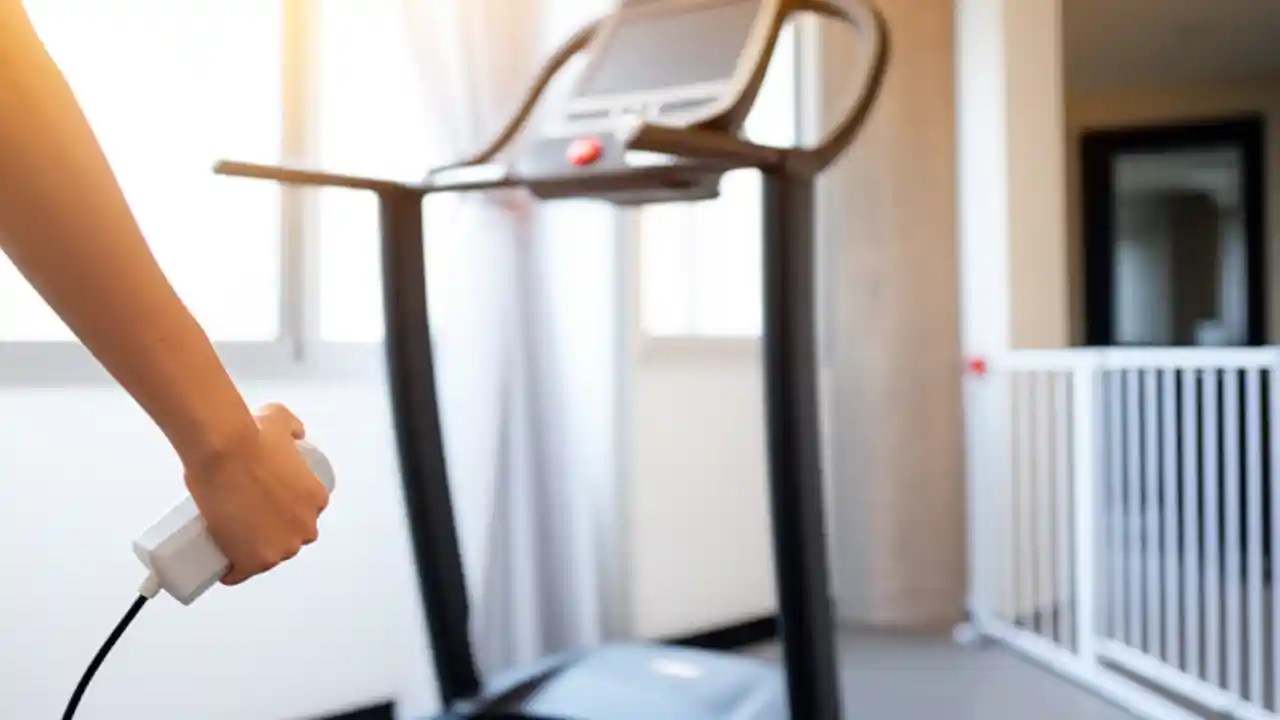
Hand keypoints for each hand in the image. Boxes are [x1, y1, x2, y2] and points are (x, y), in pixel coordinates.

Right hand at [184, 404, 328, 585]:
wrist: (223, 449)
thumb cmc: (251, 434)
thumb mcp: (281, 422)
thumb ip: (292, 426)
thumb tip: (296, 434)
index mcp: (317, 500)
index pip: (302, 515)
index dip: (283, 515)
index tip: (264, 510)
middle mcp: (306, 528)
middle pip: (287, 540)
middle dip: (270, 535)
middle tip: (242, 520)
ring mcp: (280, 548)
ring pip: (265, 559)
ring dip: (251, 555)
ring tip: (229, 540)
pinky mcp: (252, 560)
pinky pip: (241, 574)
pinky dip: (232, 574)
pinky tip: (225, 570)